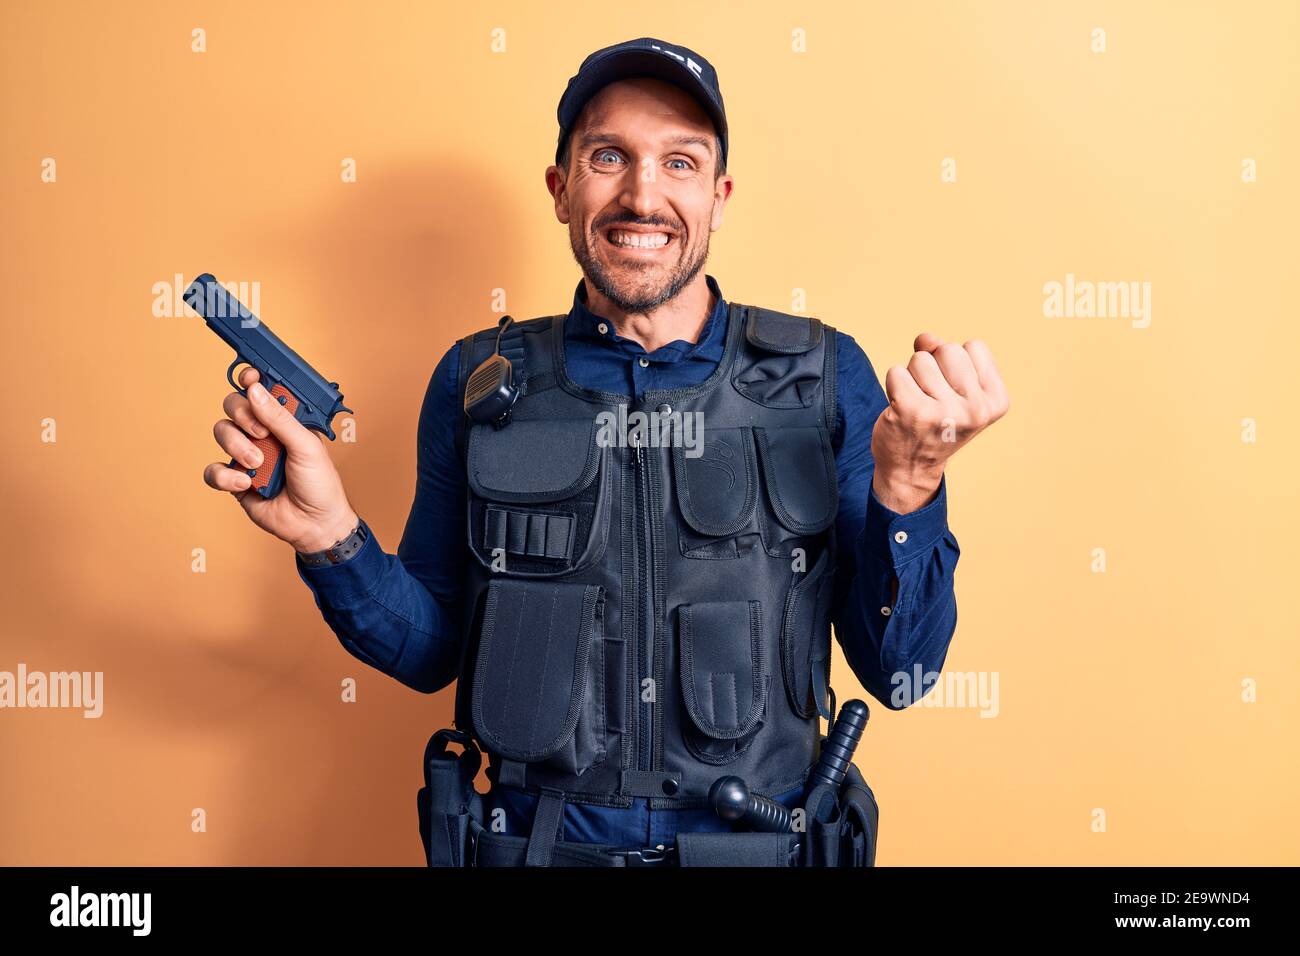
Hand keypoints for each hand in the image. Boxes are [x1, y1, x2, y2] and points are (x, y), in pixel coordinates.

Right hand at [203, 367, 358, 552]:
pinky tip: (245, 483)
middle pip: (235, 405)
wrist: (315, 524)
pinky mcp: (234, 480)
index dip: (251, 380)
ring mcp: (246, 455)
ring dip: (238, 446)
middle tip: (261, 433)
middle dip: (242, 414)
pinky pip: (213, 470)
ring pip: (221, 433)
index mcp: (284, 420)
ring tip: (259, 463)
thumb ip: (280, 418)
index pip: (261, 391)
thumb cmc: (319, 483)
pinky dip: (224, 475)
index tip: (249, 378)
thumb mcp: (306, 445)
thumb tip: (255, 390)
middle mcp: (263, 433)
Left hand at [871, 332, 1009, 511]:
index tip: (952, 392)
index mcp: (996, 401)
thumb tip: (925, 338)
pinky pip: (896, 372)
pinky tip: (900, 408)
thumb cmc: (935, 422)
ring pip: (920, 359)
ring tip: (916, 403)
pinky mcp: (912, 412)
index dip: (956, 363)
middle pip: (947, 349)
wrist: (911, 469)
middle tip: (931, 398)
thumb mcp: (955, 389)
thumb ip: (944, 354)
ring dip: (912, 376)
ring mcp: (944, 412)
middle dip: (933, 366)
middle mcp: (975, 409)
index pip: (974, 346)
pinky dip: (893, 385)